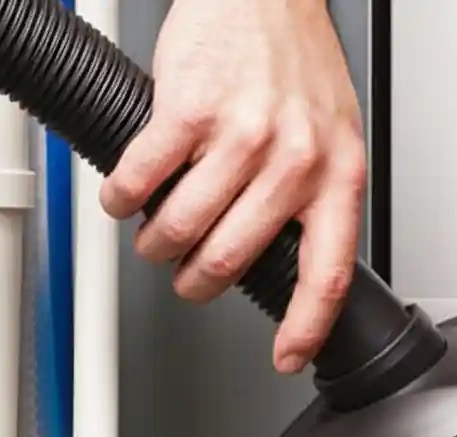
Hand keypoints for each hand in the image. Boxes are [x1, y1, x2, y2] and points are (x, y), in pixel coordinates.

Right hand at [99, 0, 366, 373]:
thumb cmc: (294, 58)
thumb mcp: (331, 131)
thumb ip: (314, 193)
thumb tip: (287, 255)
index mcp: (336, 174)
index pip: (327, 273)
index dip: (304, 327)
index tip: (286, 357)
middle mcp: (294, 159)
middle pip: (229, 261)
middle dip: (194, 280)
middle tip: (186, 273)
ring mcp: (241, 136)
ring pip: (179, 229)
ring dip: (154, 242)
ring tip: (154, 231)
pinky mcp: (189, 111)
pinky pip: (139, 181)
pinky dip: (120, 198)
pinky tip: (124, 193)